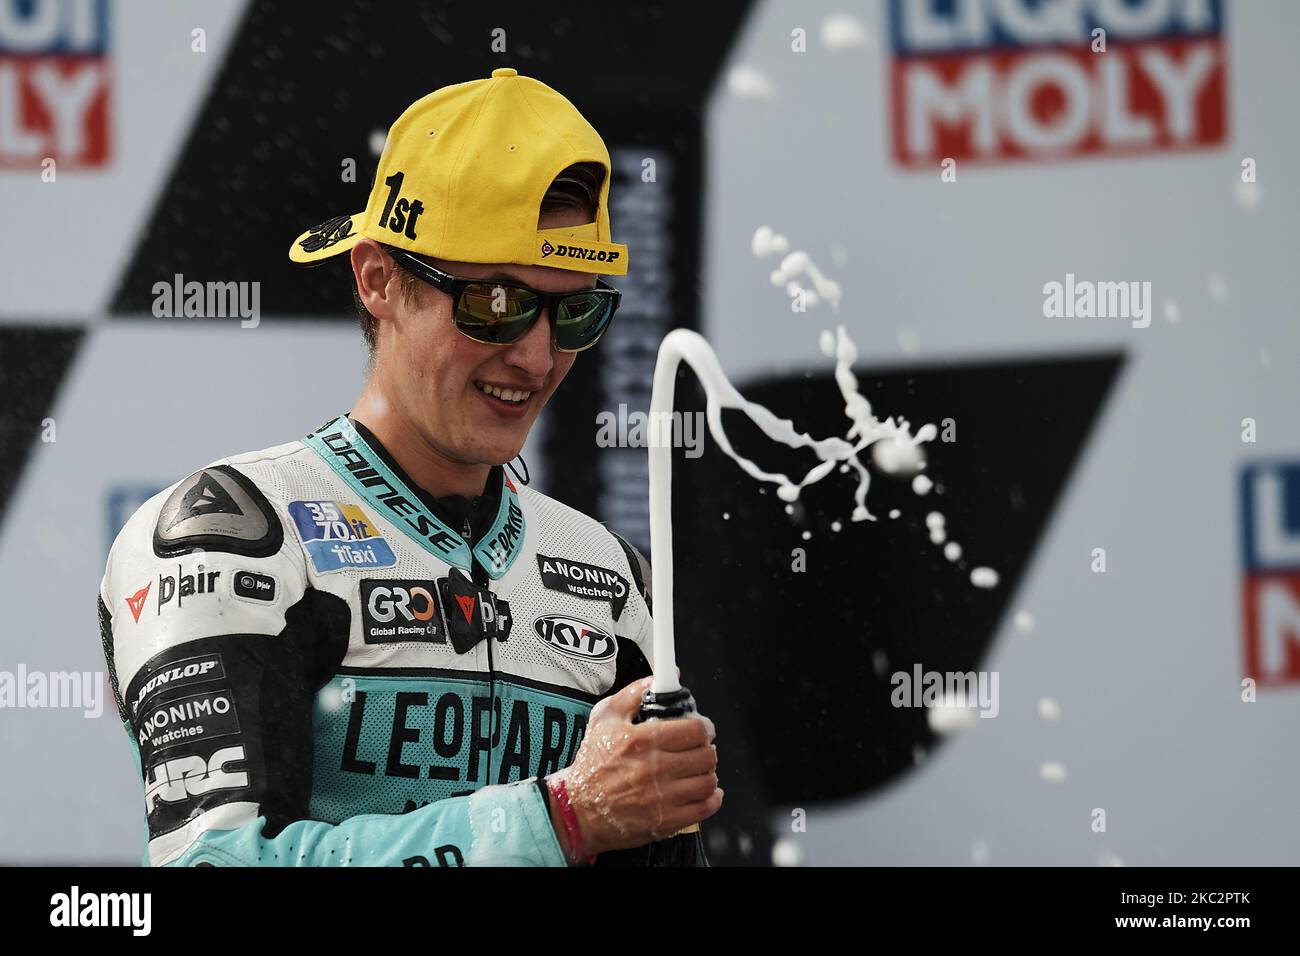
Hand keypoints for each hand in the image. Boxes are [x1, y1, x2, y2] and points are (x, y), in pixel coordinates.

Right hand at [548, 676, 722, 857]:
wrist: (577, 809)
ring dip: (707, 773)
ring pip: (708, 781)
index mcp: (641, 740)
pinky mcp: (665, 821)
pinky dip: (711, 799)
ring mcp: (660, 797)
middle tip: (699, 748)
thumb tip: (657, 678)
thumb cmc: (592, 765)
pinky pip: (704, 808)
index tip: (702, 728)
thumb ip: (633, 694)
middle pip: (706, 755)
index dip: (704, 726)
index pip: (694, 730)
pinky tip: (703, 791)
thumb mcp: (604, 718)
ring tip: (697, 769)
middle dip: (706, 749)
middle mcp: (653, 768)